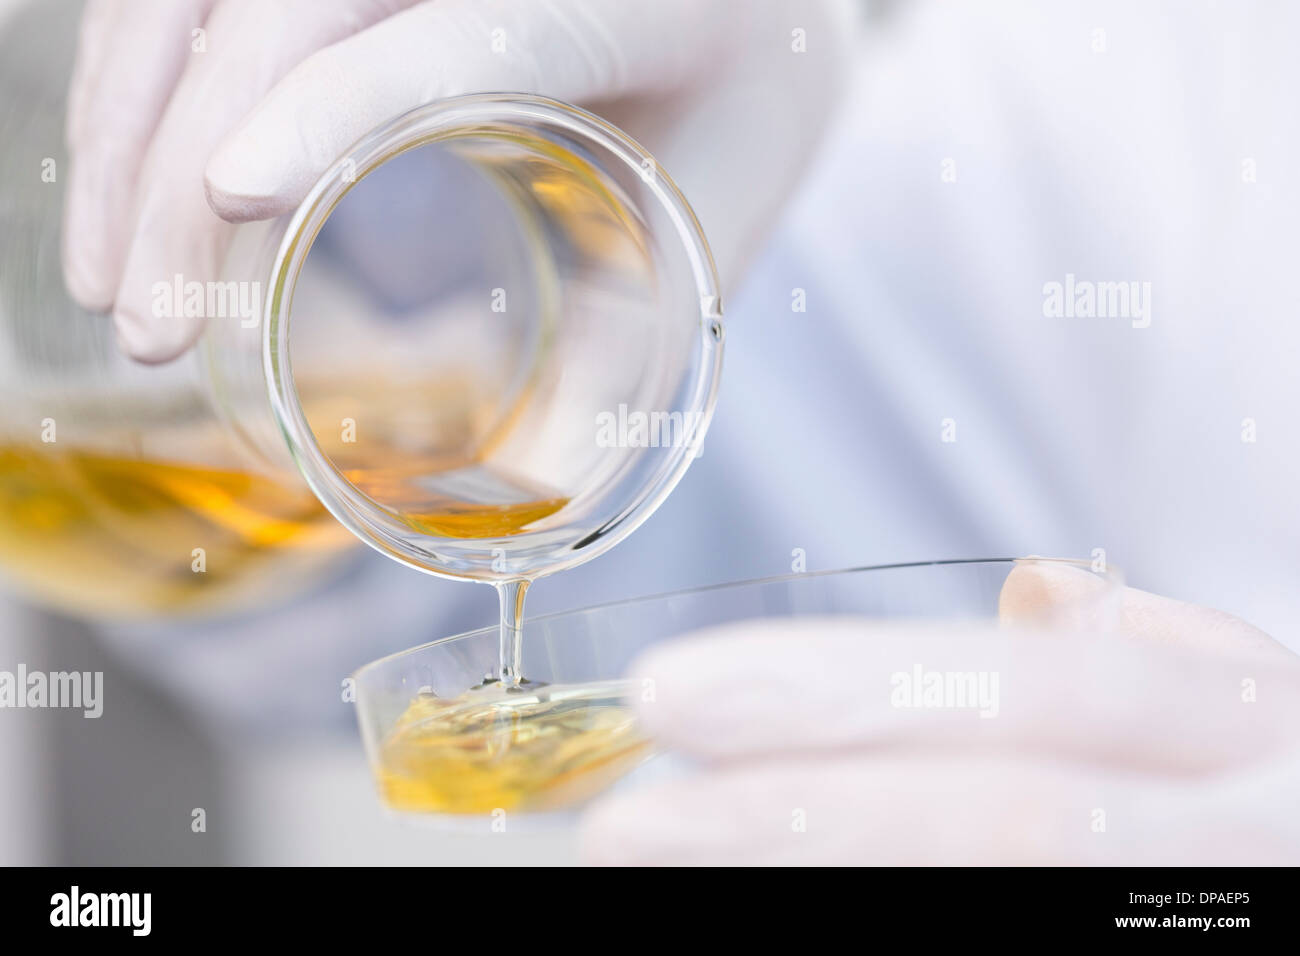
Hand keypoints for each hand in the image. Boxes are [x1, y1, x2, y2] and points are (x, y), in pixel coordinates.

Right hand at [62, 0, 854, 361]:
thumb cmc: (751, 91)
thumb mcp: (724, 208)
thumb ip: (641, 331)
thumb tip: (549, 481)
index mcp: (608, 1)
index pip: (452, 36)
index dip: (333, 101)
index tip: (230, 196)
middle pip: (288, 12)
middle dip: (182, 165)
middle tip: (142, 324)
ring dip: (130, 123)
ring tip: (104, 275)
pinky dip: (143, 78)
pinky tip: (122, 179)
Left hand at [579, 563, 1299, 864]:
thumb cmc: (1295, 795)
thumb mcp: (1272, 713)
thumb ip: (1160, 661)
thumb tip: (1043, 597)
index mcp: (1256, 730)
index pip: (1036, 687)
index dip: (849, 690)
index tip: (677, 694)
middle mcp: (1241, 831)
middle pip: (999, 818)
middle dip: (797, 820)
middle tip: (629, 827)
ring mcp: (1210, 915)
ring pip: (999, 887)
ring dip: (808, 884)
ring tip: (666, 867)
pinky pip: (1000, 933)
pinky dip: (874, 921)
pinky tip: (763, 905)